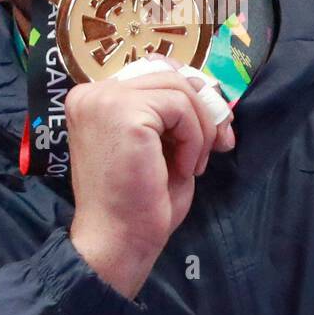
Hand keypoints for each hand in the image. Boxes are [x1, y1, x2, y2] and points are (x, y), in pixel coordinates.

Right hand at [67, 55, 234, 297]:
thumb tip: (208, 88)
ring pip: (178, 88)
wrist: (118, 241)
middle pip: (168, 74)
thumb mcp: (160, 145)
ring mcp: (104, 100)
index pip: (154, 73)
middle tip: (221, 143)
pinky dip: (193, 139)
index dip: (190, 96)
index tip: (213, 132)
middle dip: (204, 108)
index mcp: (94, 100)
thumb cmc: (138, 203)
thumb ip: (173, 113)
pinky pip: (179, 107)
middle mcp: (92, 93)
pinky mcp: (123, 112)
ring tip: (192, 164)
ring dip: (200, 128)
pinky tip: (183, 168)